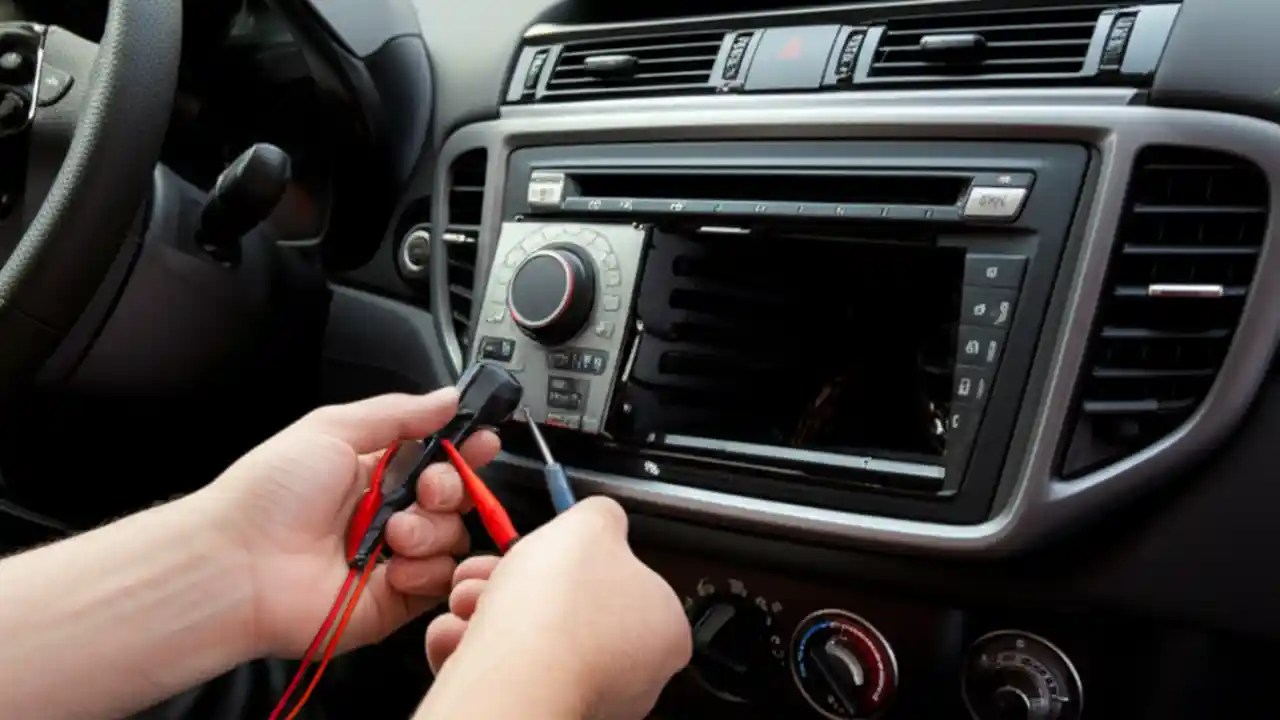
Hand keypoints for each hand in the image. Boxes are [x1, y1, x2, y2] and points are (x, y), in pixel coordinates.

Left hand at [200, 389, 499, 657]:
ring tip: (394, 535)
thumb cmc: (269, 494)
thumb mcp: (332, 429)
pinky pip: (438, 584)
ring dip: (432, 531)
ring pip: (451, 539)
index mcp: (371, 472)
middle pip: (453, 498)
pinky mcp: (393, 602)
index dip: (463, 450)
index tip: (482, 442)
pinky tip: (395, 567)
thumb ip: (398, 413)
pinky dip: (426, 572)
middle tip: (428, 489)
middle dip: (452, 487)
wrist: (236, 564)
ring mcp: (391, 560)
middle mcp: (385, 515)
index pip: (436, 457)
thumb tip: (448, 398)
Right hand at [421, 497, 690, 719]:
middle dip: (519, 581)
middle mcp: (633, 672)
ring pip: (529, 639)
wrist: (512, 677)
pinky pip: (503, 672)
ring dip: (487, 608)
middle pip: (568, 609)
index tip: (549, 548)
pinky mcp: (539, 710)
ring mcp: (586, 696)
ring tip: (471, 597)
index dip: (578, 559)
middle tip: (495, 568)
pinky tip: (461, 633)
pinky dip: (473, 648)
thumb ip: (603, 514)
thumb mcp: (593, 522)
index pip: (624, 582)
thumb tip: (603, 515)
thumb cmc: (560, 611)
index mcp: (664, 628)